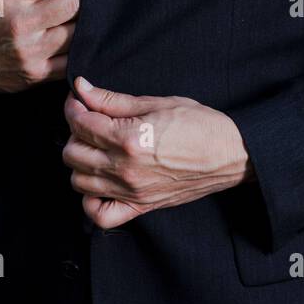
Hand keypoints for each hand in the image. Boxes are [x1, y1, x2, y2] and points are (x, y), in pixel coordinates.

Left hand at [62, 76, 254, 229]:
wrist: (230, 155)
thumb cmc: (200, 125)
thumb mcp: (157, 103)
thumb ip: (113, 99)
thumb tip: (82, 88)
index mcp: (129, 138)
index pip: (80, 123)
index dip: (73, 106)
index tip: (78, 99)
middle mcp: (125, 168)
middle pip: (72, 152)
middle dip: (75, 132)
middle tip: (90, 121)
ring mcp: (131, 191)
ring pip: (79, 181)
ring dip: (80, 162)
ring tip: (96, 148)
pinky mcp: (140, 207)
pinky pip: (99, 215)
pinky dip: (91, 201)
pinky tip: (100, 182)